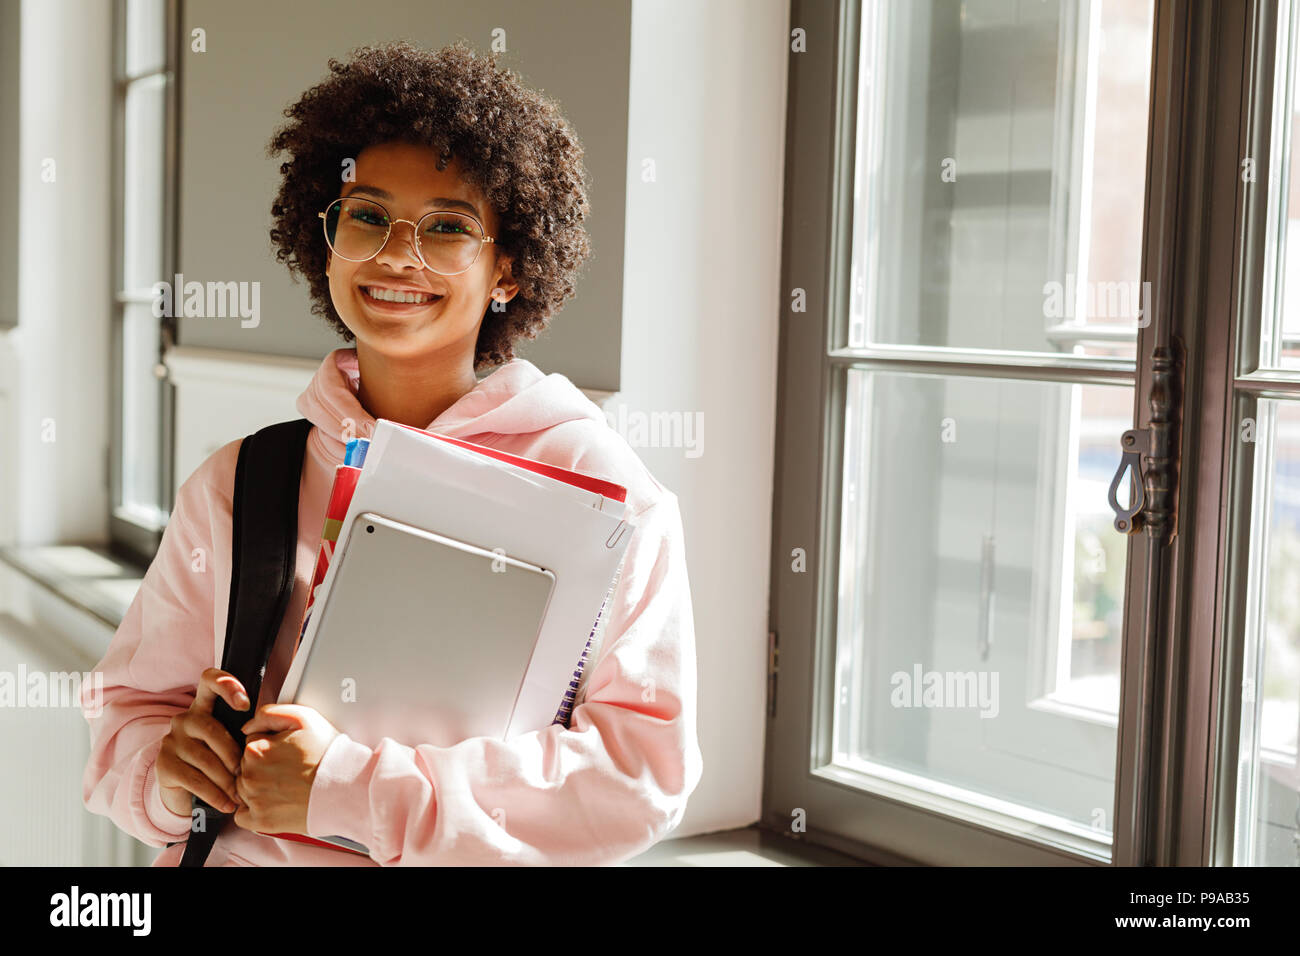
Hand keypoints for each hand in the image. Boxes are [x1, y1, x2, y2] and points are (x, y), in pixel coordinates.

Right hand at [156, 668, 248, 817]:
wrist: (186, 790)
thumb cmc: (219, 760)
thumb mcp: (232, 741)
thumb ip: (247, 731)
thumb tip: (274, 734)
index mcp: (203, 705)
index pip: (209, 681)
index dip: (227, 685)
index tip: (245, 704)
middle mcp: (184, 719)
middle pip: (211, 729)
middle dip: (233, 754)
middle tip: (247, 772)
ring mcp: (172, 741)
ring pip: (205, 758)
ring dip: (227, 780)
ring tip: (240, 793)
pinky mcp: (165, 765)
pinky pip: (194, 780)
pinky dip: (215, 794)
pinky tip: (226, 803)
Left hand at [233, 704, 339, 835]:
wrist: (346, 788)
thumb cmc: (328, 753)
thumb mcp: (303, 717)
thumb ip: (268, 714)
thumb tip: (247, 726)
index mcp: (256, 750)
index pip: (252, 742)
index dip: (272, 744)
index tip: (288, 750)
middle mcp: (250, 775)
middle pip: (246, 765)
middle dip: (264, 765)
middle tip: (291, 767)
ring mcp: (254, 800)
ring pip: (244, 788)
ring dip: (259, 785)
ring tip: (287, 784)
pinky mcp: (261, 820)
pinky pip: (242, 815)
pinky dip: (253, 809)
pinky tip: (273, 802)